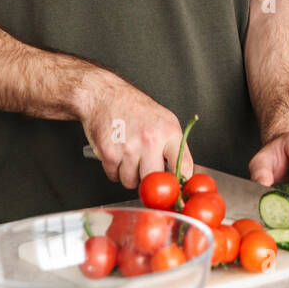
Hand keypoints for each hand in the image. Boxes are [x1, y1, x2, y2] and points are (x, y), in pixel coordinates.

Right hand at [77, 71, 192, 189]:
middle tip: (146, 169)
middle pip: (154, 181)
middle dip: (149, 181)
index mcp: (169, 132)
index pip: (183, 165)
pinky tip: (117, 155)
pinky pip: (114, 177)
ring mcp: (129, 148)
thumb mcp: (164, 120)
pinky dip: (114, 171)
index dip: (180, 184)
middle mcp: (151, 140)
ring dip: (129, 175)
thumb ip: (174, 147)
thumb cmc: (134, 108)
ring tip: (129, 156)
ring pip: (131, 182)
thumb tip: (181, 174)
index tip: (178, 191)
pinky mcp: (110, 154)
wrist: (105, 96)